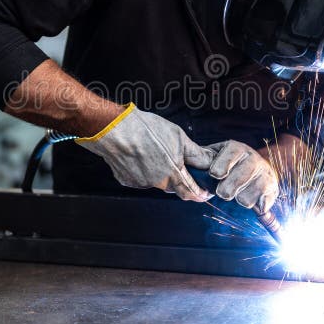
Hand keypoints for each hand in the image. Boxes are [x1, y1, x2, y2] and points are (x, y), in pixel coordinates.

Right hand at [76, 104, 213, 201]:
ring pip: (157, 182)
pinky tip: (140, 154)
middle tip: (178, 163)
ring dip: (161, 173)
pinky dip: (144, 170)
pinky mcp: (127, 180)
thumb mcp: (178, 137)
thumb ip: (196, 154)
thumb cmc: (146, 130)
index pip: (190, 192)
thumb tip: (209, 162)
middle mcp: (157, 183)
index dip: (200, 194)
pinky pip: (141, 179)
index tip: (205, 193)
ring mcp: (141, 183)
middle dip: (179, 178)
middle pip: (174, 186)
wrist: (113, 129)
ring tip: (154, 151)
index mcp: (172, 173)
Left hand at [201, 140, 279, 214]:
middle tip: (222, 193)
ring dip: (242, 198)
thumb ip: (201, 160)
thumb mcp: (211, 159)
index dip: (223, 164)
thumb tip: (190, 161)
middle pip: (245, 172)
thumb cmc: (223, 168)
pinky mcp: (272, 189)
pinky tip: (250, 201)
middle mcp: (253, 158)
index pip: (233, 152)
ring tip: (236, 197)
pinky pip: (264, 203)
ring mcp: (265, 173)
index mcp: (237, 149)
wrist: (248, 174)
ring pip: (256, 188)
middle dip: (230, 186)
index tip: (214, 174)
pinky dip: (256, 206)